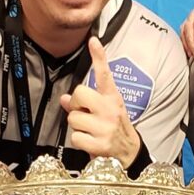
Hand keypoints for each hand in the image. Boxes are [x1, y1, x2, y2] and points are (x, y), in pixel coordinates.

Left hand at [60, 37, 139, 166]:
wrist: (129, 154)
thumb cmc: (114, 130)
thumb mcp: (104, 112)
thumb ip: (85, 104)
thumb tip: (64, 99)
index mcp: (112, 99)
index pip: (104, 75)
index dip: (99, 57)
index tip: (93, 41)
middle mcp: (110, 110)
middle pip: (79, 93)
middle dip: (76, 104)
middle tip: (84, 113)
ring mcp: (106, 127)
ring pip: (73, 118)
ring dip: (77, 127)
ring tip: (90, 132)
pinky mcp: (100, 144)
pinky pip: (75, 137)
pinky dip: (79, 141)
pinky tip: (90, 143)